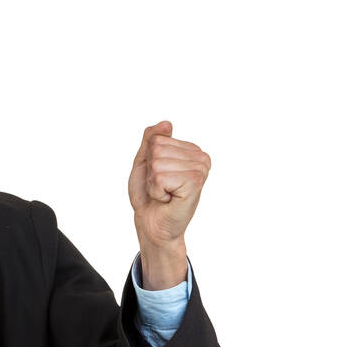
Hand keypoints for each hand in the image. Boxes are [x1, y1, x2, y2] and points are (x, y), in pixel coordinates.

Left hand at [128, 120, 210, 288]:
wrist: (152, 223)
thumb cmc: (149, 196)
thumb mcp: (145, 162)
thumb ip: (152, 140)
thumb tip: (166, 123)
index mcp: (191, 150)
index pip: (157, 138)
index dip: (149, 160)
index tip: (158, 177)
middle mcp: (200, 158)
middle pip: (157, 149)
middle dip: (151, 172)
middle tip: (161, 187)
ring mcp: (200, 170)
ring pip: (158, 163)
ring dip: (153, 183)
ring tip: (164, 194)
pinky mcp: (195, 183)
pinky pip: (161, 177)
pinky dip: (157, 190)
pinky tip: (168, 199)